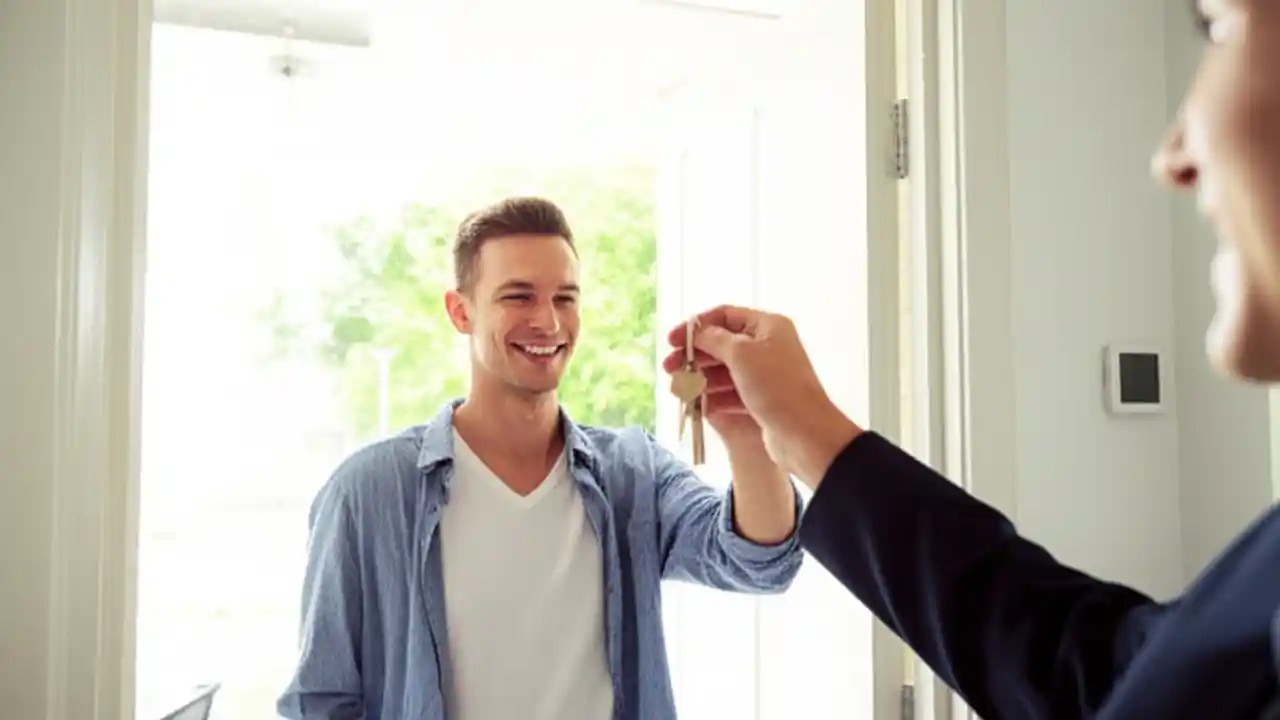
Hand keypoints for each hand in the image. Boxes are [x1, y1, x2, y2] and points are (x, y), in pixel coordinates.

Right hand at [663, 305, 862, 485]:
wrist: (805, 433)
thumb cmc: (776, 386)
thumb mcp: (741, 354)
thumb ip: (714, 338)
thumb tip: (697, 332)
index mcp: (767, 327)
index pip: (725, 316)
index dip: (696, 326)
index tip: (672, 339)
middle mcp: (767, 346)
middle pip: (721, 344)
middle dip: (694, 355)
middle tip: (669, 367)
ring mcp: (765, 375)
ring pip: (724, 371)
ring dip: (701, 378)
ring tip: (680, 390)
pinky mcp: (761, 400)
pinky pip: (731, 393)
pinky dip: (714, 398)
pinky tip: (698, 406)